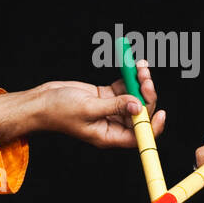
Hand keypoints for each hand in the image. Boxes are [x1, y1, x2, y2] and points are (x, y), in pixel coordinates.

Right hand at [35, 62, 166, 148]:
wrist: (42, 102)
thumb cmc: (58, 111)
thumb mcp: (88, 109)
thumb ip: (114, 107)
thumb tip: (138, 106)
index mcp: (108, 136)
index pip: (138, 137)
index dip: (152, 127)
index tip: (161, 111)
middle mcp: (112, 125)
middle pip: (140, 113)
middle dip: (146, 94)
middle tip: (144, 77)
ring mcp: (110, 110)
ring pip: (135, 98)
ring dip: (140, 81)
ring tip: (140, 66)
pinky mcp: (105, 97)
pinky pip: (125, 88)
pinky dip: (131, 77)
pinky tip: (133, 65)